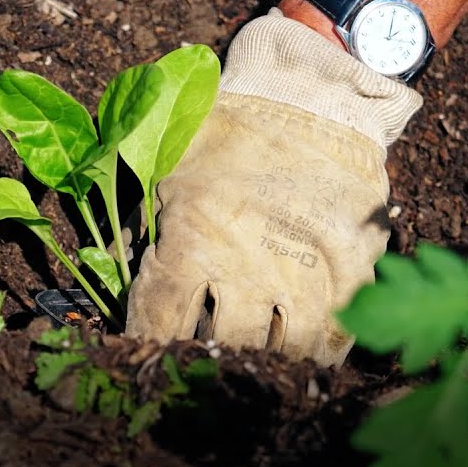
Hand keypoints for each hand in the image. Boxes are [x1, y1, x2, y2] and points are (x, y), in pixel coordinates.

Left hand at [125, 11, 421, 365]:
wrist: (313, 96)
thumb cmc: (232, 128)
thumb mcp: (172, 166)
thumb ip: (146, 225)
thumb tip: (116, 273)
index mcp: (193, 237)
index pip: (160, 318)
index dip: (151, 343)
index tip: (152, 354)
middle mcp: (246, 265)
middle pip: (221, 343)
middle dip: (209, 359)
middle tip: (205, 366)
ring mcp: (303, 273)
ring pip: (280, 352)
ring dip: (264, 364)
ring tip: (256, 370)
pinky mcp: (351, 272)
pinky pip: (335, 340)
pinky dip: (318, 358)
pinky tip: (305, 360)